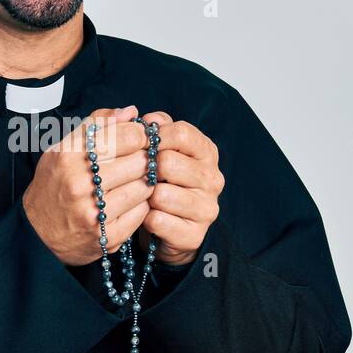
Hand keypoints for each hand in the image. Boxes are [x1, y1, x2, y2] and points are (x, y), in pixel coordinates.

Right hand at [22, 105, 156, 265]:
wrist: (36, 232)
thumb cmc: (54, 184)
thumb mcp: (64, 148)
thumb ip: (96, 124)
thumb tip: (131, 111)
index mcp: (68, 156)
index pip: (125, 136)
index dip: (141, 134)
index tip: (142, 137)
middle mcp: (79, 184)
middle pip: (140, 160)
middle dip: (145, 157)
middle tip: (142, 159)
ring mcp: (94, 212)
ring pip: (145, 186)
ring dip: (145, 181)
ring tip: (133, 180)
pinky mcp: (108, 236)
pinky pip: (143, 211)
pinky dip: (141, 204)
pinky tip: (128, 201)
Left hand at [133, 111, 224, 265]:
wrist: (166, 228)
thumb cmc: (159, 182)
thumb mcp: (160, 151)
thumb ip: (155, 129)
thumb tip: (146, 118)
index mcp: (206, 152)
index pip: (181, 133)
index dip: (154, 136)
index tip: (139, 144)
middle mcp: (213, 179)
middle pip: (169, 163)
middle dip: (146, 170)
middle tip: (140, 177)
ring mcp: (207, 208)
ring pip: (161, 195)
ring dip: (145, 197)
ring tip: (144, 199)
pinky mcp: (195, 234)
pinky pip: (158, 221)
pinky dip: (145, 220)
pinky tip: (148, 218)